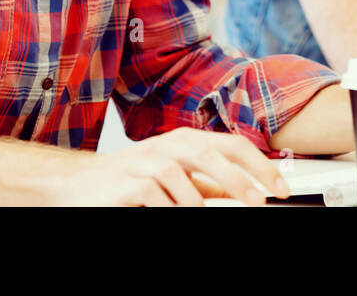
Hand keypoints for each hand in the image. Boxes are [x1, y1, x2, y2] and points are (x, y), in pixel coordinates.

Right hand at [50, 128, 291, 205]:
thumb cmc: (132, 180)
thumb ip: (207, 184)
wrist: (77, 183)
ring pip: (182, 177)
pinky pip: (154, 195)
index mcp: (186, 142)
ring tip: (196, 214)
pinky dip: (166, 209)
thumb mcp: (176, 180)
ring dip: (195, 203)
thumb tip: (247, 192)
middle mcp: (168, 146)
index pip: (231, 144)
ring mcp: (145, 162)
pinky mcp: (127, 183)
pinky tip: (166, 213)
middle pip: (210, 152)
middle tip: (258, 202)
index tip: (280, 189)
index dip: (259, 164)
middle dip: (238, 178)